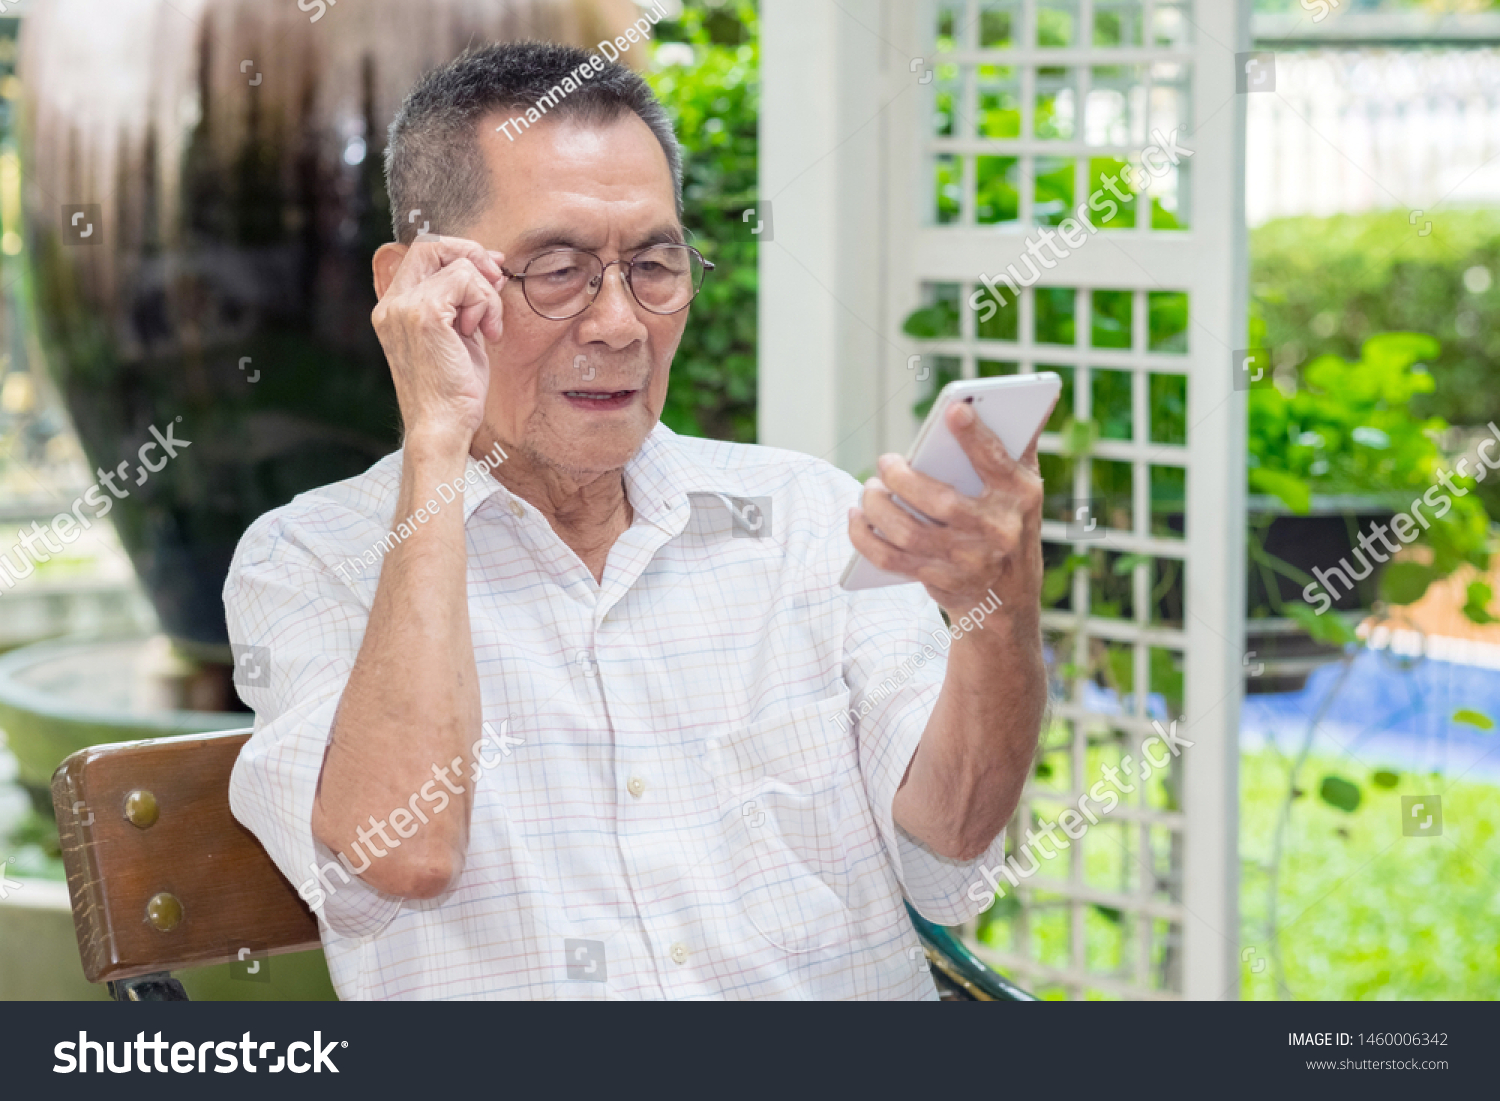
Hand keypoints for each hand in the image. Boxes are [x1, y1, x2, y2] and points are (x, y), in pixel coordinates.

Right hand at [371, 235, 506, 451]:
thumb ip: (469, 301)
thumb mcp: (461, 337)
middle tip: (496, 281)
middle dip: (470, 255)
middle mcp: (392, 305)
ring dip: (485, 294)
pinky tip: (484, 333)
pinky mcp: (423, 315)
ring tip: (486, 329)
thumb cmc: (454, 392)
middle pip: (429, 245)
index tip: (490, 271)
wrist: (443, 427)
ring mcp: (403, 308)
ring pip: (456, 265)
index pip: (420, 255)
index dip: (458, 253)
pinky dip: (485, 303)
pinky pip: (465, 281)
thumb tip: (492, 267)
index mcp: (394, 309)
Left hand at [848, 398, 1055, 621]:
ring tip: (870, 489)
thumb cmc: (1009, 523)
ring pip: (909, 532)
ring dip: (878, 506)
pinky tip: (856, 517)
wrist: (1006, 601)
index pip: (996, 462)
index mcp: (1021, 496)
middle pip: (939, 501)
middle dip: (902, 478)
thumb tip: (1033, 392)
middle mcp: (998, 530)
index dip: (975, 436)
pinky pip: (891, 559)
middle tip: (886, 462)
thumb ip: (1020, 442)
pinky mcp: (939, 581)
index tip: (953, 410)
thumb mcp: (1025, 487)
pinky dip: (865, 538)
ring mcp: (967, 561)